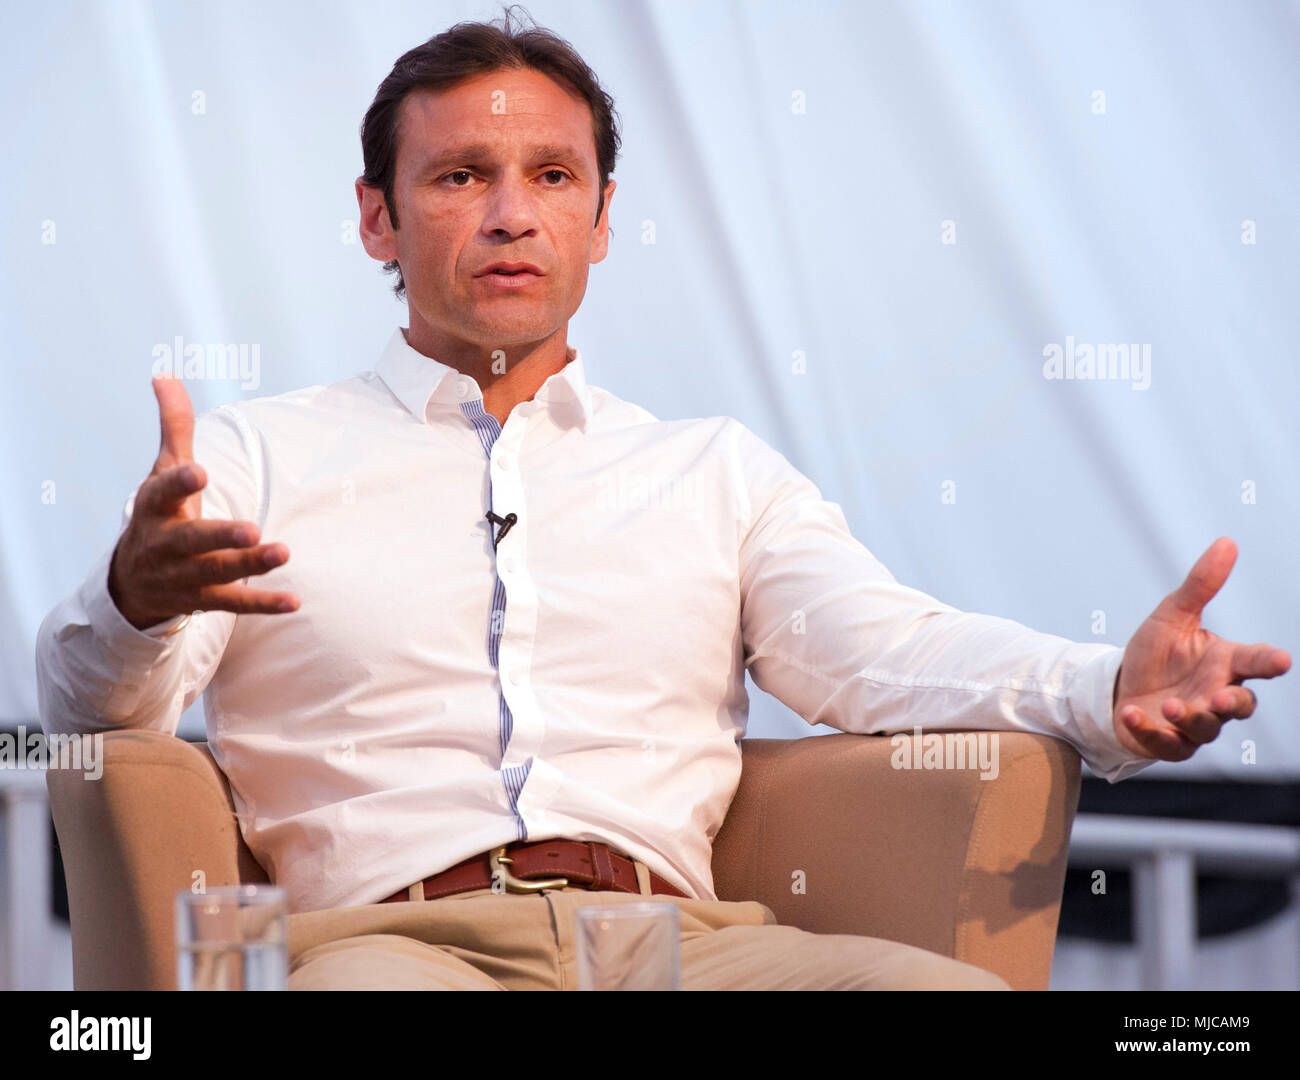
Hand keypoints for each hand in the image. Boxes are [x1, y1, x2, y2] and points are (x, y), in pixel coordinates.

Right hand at [107, 375, 300, 630]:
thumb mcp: (161, 471)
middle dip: (220, 536)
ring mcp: (185, 576)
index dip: (180, 483)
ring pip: (218, 573)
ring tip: (284, 552)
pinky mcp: (204, 600)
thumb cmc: (158, 515)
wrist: (132, 584)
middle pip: (193, 540)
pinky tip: (294, 601)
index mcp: (156, 507)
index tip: (199, 471)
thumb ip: (173, 426)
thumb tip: (165, 374)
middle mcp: (167, 544)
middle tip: (251, 529)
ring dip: (250, 565)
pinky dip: (264, 604)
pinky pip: (235, 604)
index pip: (164, 492)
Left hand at [1112, 537, 1289, 760]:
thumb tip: (1227, 542)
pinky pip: (1166, 743)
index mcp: (1224, 663)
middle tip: (1217, 695)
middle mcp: (1215, 694)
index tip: (1281, 659)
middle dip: (1232, 702)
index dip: (1269, 661)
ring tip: (1169, 704)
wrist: (1119, 687)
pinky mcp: (1169, 741)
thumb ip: (1200, 585)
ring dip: (1189, 717)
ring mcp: (1195, 722)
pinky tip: (1131, 714)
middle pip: (1240, 704)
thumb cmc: (1155, 653)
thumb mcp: (1172, 615)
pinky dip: (1150, 730)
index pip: (1254, 661)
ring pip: (1206, 728)